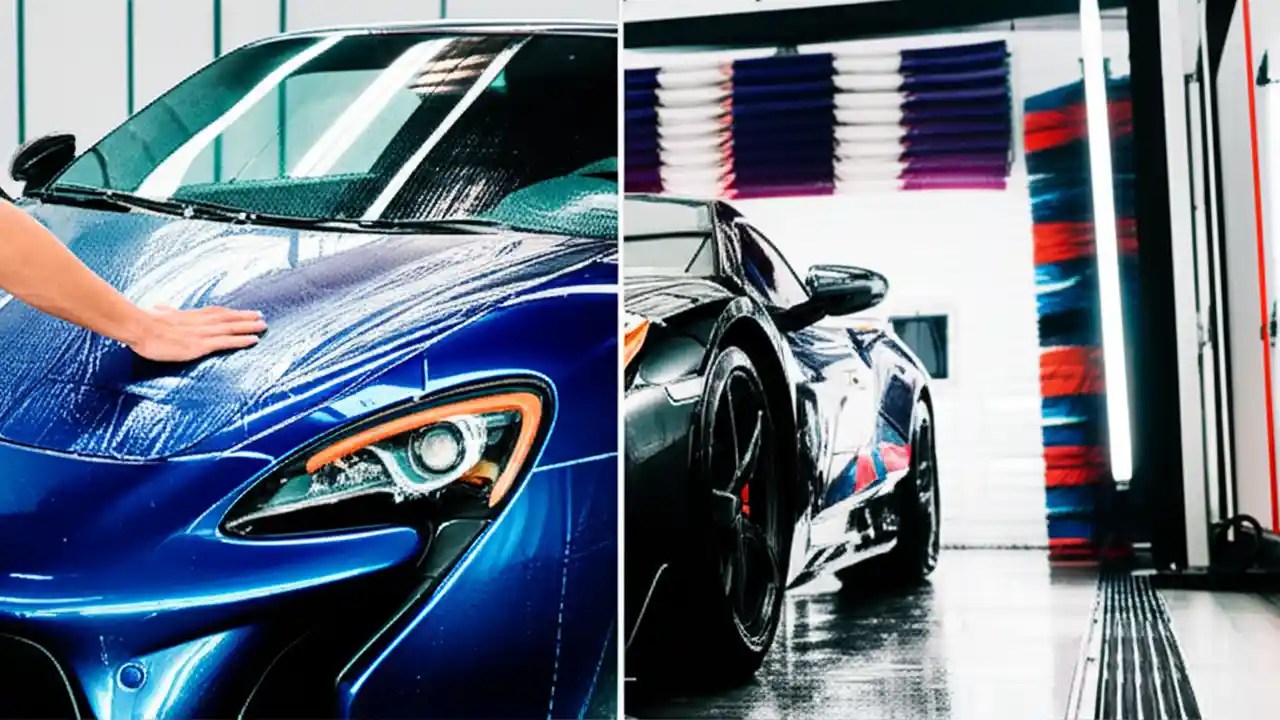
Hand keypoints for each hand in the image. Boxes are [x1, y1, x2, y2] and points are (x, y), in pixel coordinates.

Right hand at [127, 306, 265, 361]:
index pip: (214, 312)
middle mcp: (200, 322)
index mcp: (189, 316)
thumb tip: (158, 308)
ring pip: (231, 328)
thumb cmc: (144, 322)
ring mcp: (202, 333)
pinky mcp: (201, 345)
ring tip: (263, 325)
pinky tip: (254, 340)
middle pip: (227, 318)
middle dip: (245, 317)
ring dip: (248, 326)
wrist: (139, 327)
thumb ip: (162, 312)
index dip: (229, 313)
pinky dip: (241, 340)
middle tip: (260, 316)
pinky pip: (227, 342)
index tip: (241, 312)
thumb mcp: (156, 313)